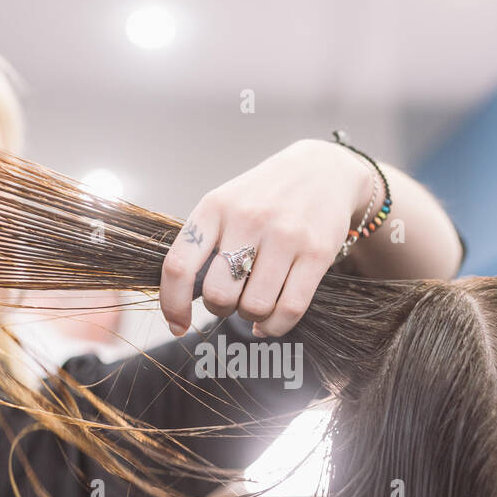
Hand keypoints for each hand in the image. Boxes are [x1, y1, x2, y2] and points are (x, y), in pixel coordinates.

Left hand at [159, 138, 370, 336]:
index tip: (178, 324)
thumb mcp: (225, 205)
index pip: (179, 265)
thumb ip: (204, 246)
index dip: (173, 304)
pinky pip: (290, 309)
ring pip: (255, 307)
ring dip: (251, 317)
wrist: (322, 169)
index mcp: (215, 207)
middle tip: (230, 301)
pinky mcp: (316, 253)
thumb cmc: (265, 197)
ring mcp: (285, 236)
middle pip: (218, 294)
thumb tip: (183, 303)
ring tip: (255, 304)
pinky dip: (275, 326)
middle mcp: (248, 219)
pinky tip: (270, 321)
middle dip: (219, 309)